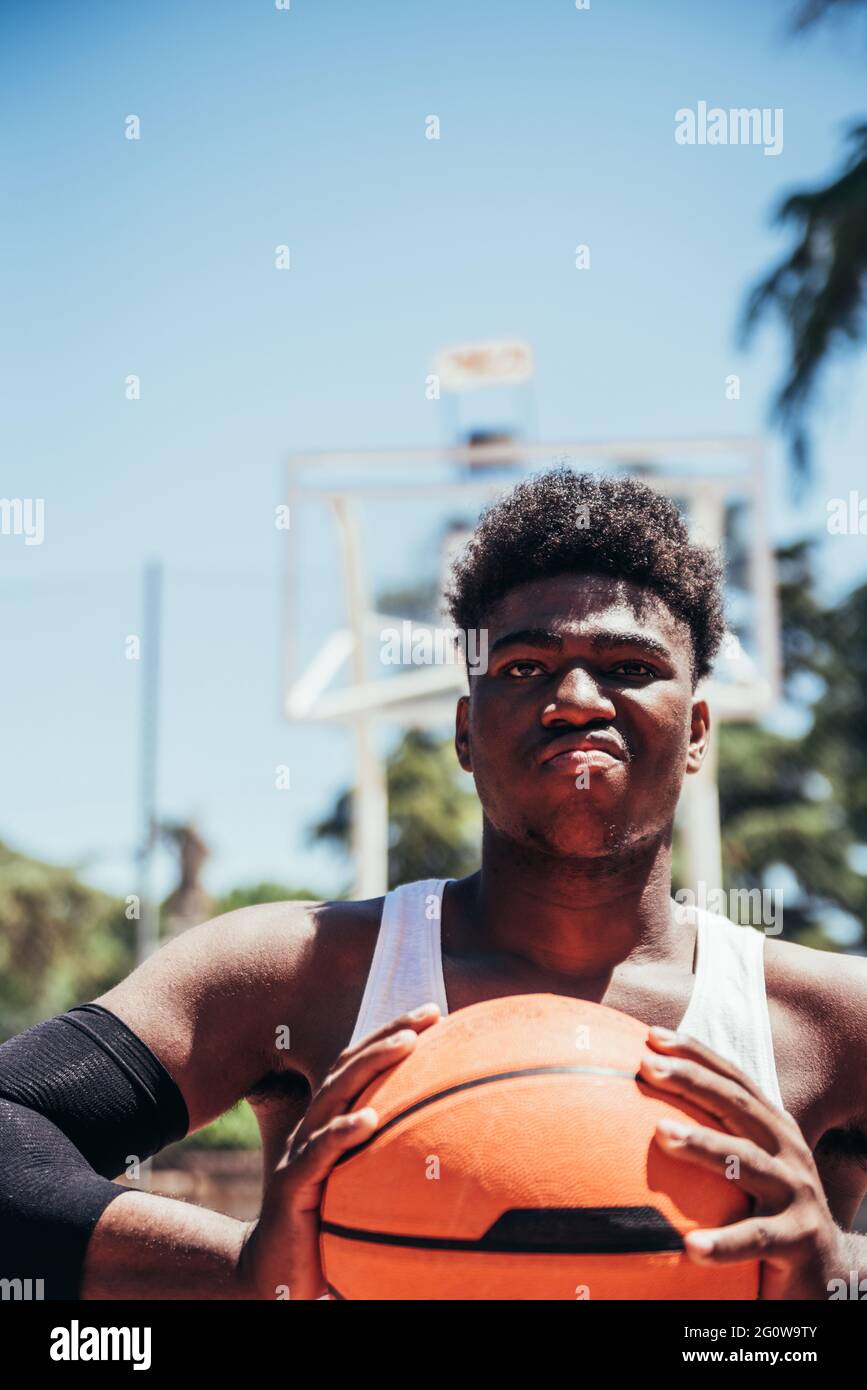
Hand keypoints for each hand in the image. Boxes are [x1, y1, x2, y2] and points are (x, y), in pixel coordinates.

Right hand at [238, 1002, 440, 1299]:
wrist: (273, 1272)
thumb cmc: (322, 1223)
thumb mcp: (357, 1181)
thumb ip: (386, 1155)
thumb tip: (446, 1136)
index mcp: (328, 1122)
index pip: (360, 1066)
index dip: (391, 1034)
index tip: (433, 1013)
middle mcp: (312, 1127)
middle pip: (349, 1067)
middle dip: (388, 1034)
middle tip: (427, 1013)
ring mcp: (299, 1153)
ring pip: (335, 1097)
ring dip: (371, 1065)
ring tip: (406, 1044)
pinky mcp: (291, 1187)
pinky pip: (318, 1155)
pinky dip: (343, 1134)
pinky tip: (370, 1119)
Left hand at [640, 1027, 846, 1298]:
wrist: (830, 1270)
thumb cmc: (770, 1211)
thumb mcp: (749, 1169)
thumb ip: (711, 1140)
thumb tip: (637, 1118)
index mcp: (773, 1128)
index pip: (732, 1080)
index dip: (695, 1053)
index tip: (651, 1034)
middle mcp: (788, 1151)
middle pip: (736, 1106)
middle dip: (691, 1080)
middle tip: (647, 1065)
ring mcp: (797, 1192)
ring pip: (745, 1162)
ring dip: (703, 1145)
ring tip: (660, 1133)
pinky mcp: (800, 1238)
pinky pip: (756, 1238)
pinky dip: (724, 1242)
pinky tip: (690, 1246)